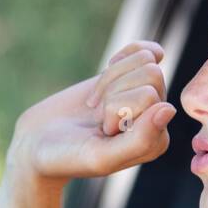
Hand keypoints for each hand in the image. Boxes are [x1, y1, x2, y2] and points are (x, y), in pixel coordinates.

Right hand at [8, 40, 176, 181]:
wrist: (38, 144)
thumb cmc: (68, 157)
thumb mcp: (100, 156)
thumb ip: (140, 140)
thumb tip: (169, 109)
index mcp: (156, 141)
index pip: (150, 97)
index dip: (117, 107)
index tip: (101, 131)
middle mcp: (155, 118)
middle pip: (152, 75)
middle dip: (114, 91)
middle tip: (96, 116)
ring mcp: (143, 96)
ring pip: (145, 60)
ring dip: (111, 79)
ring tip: (96, 105)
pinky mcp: (130, 79)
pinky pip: (145, 50)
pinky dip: (123, 58)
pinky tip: (107, 75)